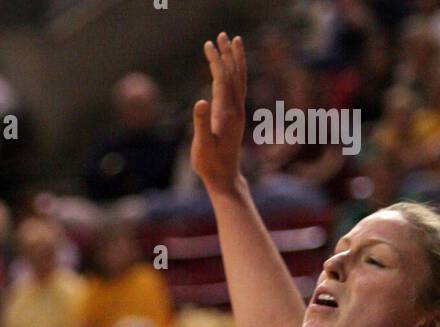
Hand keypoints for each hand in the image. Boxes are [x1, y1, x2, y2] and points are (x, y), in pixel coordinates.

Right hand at [191, 32, 246, 195]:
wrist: (225, 178)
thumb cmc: (210, 164)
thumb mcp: (202, 145)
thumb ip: (201, 123)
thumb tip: (200, 101)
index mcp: (227, 113)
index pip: (222, 79)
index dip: (216, 60)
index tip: (208, 44)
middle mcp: (236, 109)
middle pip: (234, 74)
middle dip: (228, 53)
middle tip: (223, 35)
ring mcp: (237, 113)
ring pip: (239, 80)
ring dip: (235, 60)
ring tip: (232, 43)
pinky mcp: (235, 117)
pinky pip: (237, 89)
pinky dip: (234, 75)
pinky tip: (229, 70)